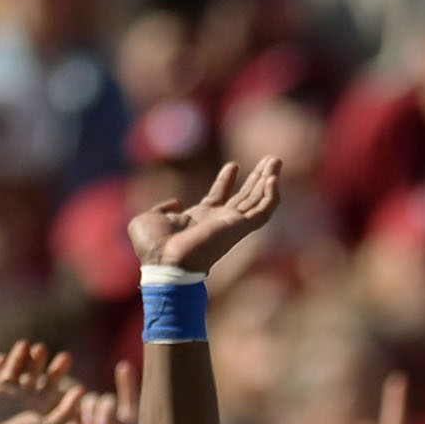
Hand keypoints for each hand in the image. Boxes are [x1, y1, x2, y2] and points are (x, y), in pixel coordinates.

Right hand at [0, 343, 79, 423]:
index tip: (66, 357)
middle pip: (33, 370)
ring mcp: (4, 391)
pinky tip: (2, 359)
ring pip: (13, 367)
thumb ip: (66, 411)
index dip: (59, 369)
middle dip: (38, 360)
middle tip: (42, 350)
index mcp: (39, 404)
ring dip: (19, 356)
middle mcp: (23, 395)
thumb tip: (83, 390)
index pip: (52, 381)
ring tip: (25, 345)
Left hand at [130, 156, 281, 283]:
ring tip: (275, 161)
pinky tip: (274, 179)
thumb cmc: (153, 247)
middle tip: (269, 160)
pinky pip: (262, 212)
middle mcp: (219, 223)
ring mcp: (231, 226)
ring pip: (257, 201)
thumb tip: (176, 203)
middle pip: (244, 197)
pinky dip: (271, 196)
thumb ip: (162, 208)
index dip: (226, 180)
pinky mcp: (239, 228)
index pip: (219, 197)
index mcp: (199, 220)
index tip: (234, 165)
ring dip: (268, 180)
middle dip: (256, 178)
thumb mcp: (149, 218)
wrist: (165, 263)